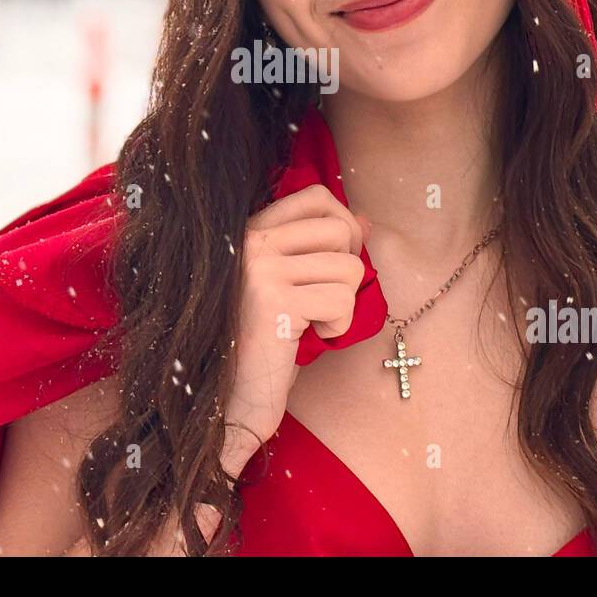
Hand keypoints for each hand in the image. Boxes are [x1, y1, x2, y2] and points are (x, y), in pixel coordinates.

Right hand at [223, 184, 368, 458]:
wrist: (232, 400)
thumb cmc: (264, 344)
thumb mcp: (293, 286)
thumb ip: (322, 250)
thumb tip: (365, 221)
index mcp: (250, 231)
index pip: (315, 196)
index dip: (342, 224)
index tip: (335, 260)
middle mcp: (251, 241)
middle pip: (340, 229)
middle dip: (348, 269)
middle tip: (324, 299)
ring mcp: (261, 269)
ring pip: (349, 267)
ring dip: (344, 305)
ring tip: (313, 323)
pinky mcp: (275, 302)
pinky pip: (341, 300)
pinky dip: (339, 326)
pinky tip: (311, 337)